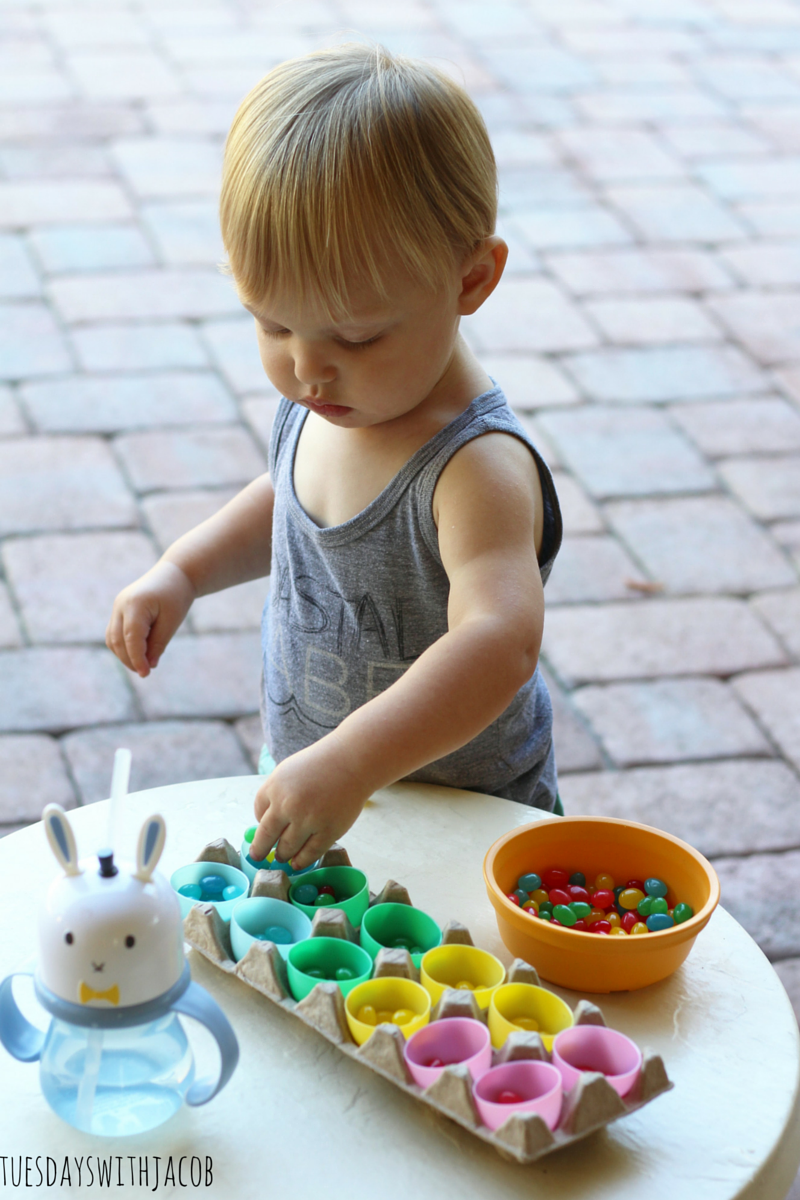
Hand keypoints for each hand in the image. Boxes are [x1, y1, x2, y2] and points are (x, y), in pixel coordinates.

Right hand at [105, 560, 195, 677]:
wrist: (174, 574)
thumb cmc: (176, 596)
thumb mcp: (172, 622)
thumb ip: (158, 643)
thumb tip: (148, 665)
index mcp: (135, 604)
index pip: (131, 638)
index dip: (137, 658)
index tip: (146, 673)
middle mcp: (121, 605)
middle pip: (117, 640)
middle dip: (129, 659)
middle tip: (146, 672)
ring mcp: (117, 607)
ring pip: (112, 638)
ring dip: (124, 655)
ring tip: (143, 665)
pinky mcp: (119, 610)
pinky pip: (115, 633)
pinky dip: (123, 646)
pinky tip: (138, 654)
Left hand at [251, 737, 371, 869]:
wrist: (351, 761)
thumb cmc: (319, 765)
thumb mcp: (287, 772)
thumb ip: (275, 794)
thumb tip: (264, 822)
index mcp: (275, 787)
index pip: (258, 814)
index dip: (261, 824)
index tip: (264, 833)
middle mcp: (287, 805)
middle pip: (266, 836)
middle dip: (261, 849)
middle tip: (258, 856)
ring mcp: (308, 820)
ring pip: (287, 848)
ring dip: (283, 855)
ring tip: (283, 857)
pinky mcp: (328, 831)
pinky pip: (309, 853)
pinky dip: (301, 861)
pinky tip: (297, 862)